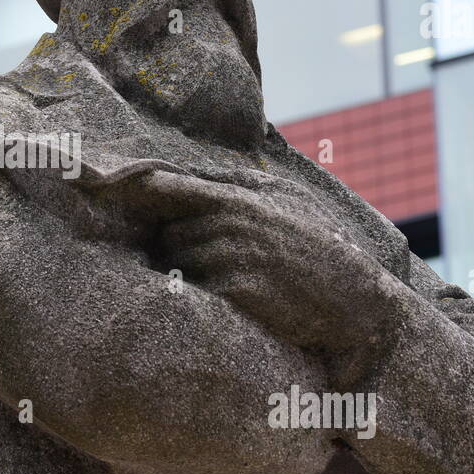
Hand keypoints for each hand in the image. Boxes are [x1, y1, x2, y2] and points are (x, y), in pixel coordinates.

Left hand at [137, 170, 404, 364]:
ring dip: (186, 273)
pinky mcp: (233, 290)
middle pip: (169, 232)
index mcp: (239, 196)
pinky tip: (225, 301)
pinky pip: (194, 291)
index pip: (173, 186)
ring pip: (178, 263)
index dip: (144, 190)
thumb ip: (240, 181)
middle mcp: (228, 222)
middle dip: (175, 245)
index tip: (118, 193)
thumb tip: (195, 172)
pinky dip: (200, 297)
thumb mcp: (288, 199)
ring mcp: (230, 256)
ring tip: (221, 283)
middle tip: (199, 261)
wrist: (354, 301)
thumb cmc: (321, 247)